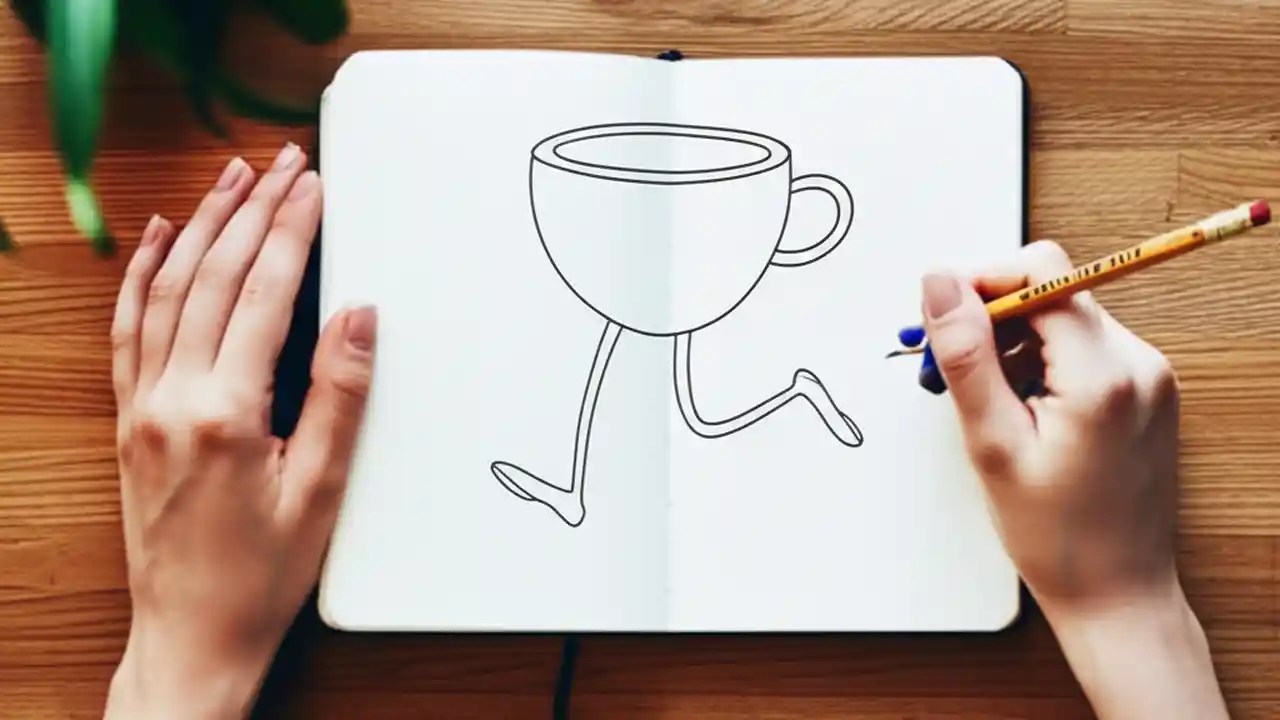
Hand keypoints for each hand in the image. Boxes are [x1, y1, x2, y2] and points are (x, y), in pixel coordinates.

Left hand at [105, 145, 375, 719]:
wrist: (191, 636)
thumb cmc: (260, 577)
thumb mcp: (321, 492)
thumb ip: (340, 397)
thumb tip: (360, 318)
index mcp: (224, 413)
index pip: (264, 295)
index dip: (292, 233)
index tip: (312, 187)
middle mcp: (171, 398)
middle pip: (214, 277)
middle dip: (253, 212)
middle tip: (282, 165)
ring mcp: (141, 406)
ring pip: (166, 291)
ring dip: (201, 229)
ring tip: (230, 180)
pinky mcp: (129, 419)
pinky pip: (127, 329)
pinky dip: (140, 276)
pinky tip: (157, 239)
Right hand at [921, 240, 1225, 719]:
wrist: (1116, 593)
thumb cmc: (1056, 535)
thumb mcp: (993, 444)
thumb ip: (965, 355)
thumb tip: (939, 282)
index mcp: (1104, 374)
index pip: (1042, 271)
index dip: (981, 281)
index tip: (939, 320)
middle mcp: (1139, 362)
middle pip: (1050, 291)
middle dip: (988, 319)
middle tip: (940, 366)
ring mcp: (1147, 374)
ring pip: (1061, 318)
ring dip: (1010, 344)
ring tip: (978, 400)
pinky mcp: (1144, 388)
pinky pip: (1080, 347)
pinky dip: (1038, 363)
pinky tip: (1014, 407)